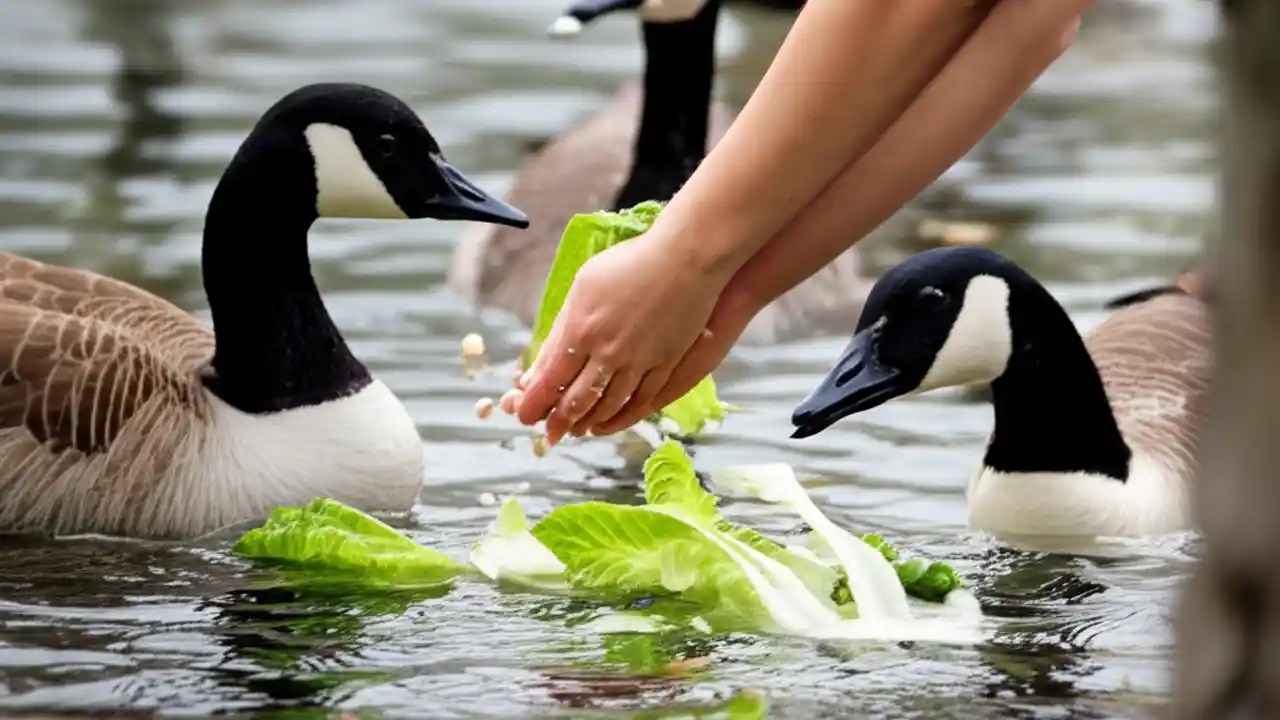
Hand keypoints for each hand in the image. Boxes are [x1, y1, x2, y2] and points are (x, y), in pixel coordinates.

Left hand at [515, 232, 726, 444]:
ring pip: (608, 405)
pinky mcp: (664, 364)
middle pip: (577, 400)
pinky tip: (610, 421)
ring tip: (575, 430)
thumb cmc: (631, 263)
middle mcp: (607, 352)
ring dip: (588, 422)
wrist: (685, 257)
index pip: (550, 380)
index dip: (535, 403)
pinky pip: (640, 401)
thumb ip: (562, 328)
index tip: (525, 415)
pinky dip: (621, 417)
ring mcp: (638, 361)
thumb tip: (541, 362)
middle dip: (558, 421)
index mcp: (581, 330)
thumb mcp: (583, 287)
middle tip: (547, 433)